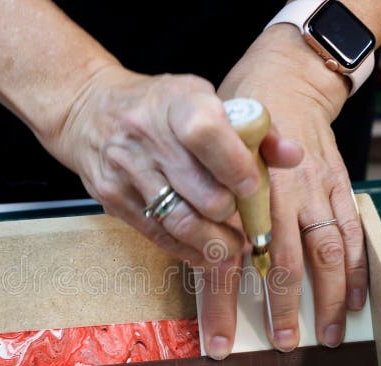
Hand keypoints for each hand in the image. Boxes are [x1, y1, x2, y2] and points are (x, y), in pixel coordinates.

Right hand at [53, 65, 300, 266]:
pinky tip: (205, 251)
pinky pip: (159, 235)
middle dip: (232, 214)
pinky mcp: (113, 199)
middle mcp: (147, 135)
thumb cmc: (159, 106)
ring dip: (215, 243)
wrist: (87, 111)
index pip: (207, 135)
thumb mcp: (202, 99)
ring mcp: (127, 170)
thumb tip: (294, 157)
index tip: (250, 186)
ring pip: (182, 223)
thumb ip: (252, 128)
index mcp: (176, 102)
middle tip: (244, 220)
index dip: (237, 168)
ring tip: (231, 246)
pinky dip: (188, 250)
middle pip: (203, 194)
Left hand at [217, 24, 368, 351]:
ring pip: (327, 253)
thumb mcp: (213, 154)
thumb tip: (203, 251)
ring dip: (330, 297)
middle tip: (284, 343)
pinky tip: (356, 298)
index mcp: (248, 189)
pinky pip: (352, 232)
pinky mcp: (340, 186)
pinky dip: (357, 268)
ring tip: (330, 333)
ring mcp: (319, 190)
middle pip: (287, 262)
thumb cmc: (240, 119)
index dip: (227, 298)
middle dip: (286, 307)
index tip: (222, 334)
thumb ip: (211, 201)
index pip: (237, 256)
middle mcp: (286, 193)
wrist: (285, 78)